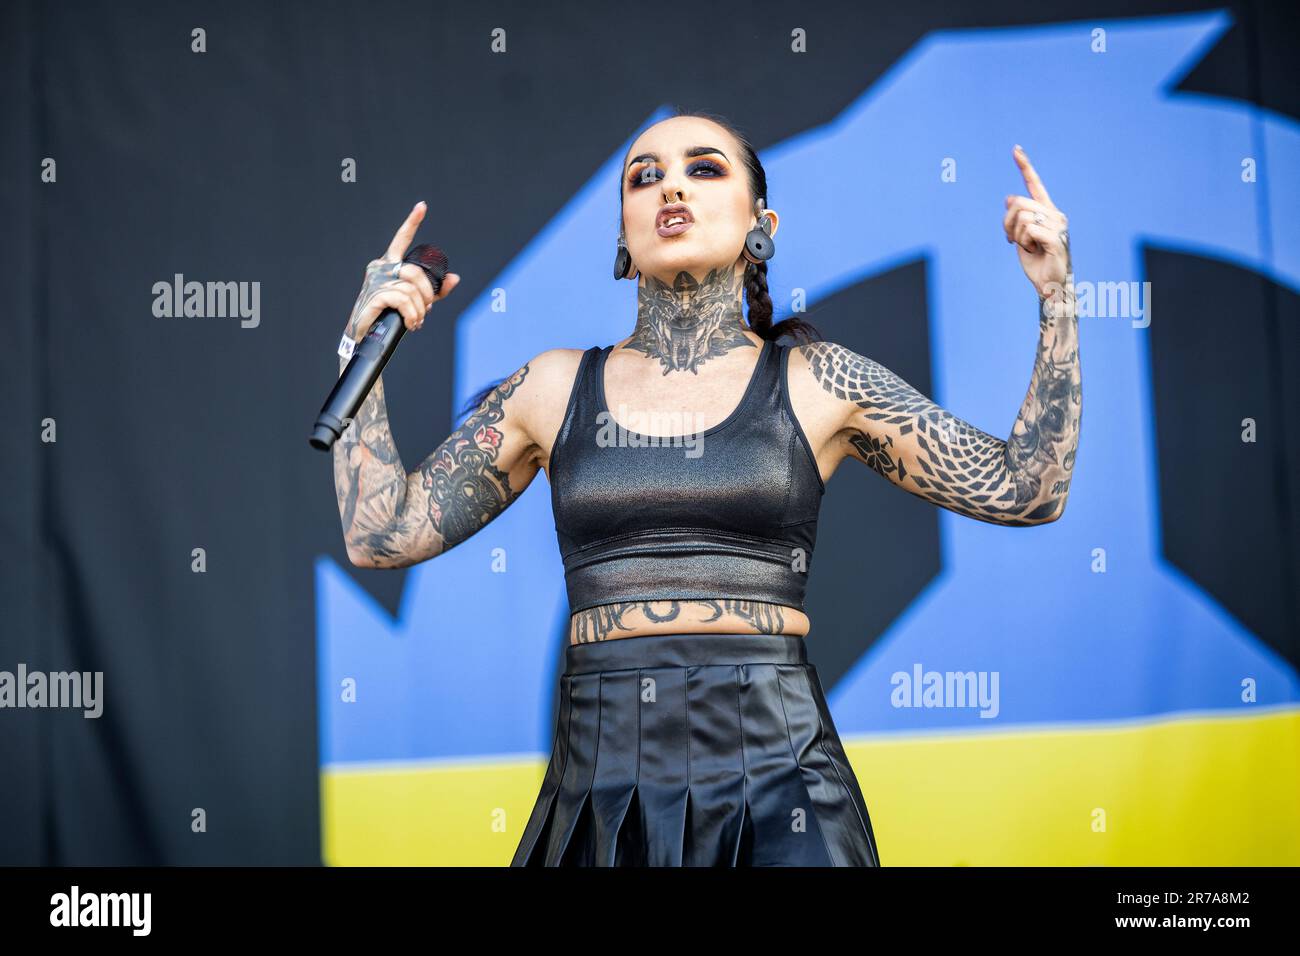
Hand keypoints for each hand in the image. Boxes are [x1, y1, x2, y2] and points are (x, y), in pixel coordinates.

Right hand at [344, 201, 460, 340]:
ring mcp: (375, 281)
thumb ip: (434, 290)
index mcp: (389, 265)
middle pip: (415, 272)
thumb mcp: (416, 302)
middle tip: (426, 309)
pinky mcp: (373, 296)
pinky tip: (411, 324)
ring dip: (419, 309)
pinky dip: (412, 314)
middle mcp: (380, 268)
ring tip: (417, 321)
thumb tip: (455, 278)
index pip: (401, 240)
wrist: (367, 338)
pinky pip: (402, 300)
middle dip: (427, 294)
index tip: (422, 207)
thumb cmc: (389, 318)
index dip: (412, 223)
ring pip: (410, 289)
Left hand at [1003, 145, 1070, 297]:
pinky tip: (1033, 251)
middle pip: (1018, 203)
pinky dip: (1024, 243)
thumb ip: (1016, 218)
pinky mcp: (1056, 238)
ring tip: (1027, 247)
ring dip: (1016, 236)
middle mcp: (1055, 214)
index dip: (1025, 167)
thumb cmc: (1036, 261)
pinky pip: (1029, 231)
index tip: (1015, 149)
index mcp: (1047, 211)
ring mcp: (1057, 225)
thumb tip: (1009, 198)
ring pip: (1021, 217)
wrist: (1048, 284)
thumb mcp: (1020, 237)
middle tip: (1013, 240)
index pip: (1034, 185)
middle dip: (1007, 223)